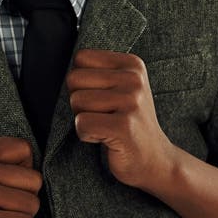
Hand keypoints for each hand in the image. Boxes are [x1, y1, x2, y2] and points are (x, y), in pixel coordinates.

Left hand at [66, 48, 174, 189]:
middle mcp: (133, 79)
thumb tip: (62, 63)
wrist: (155, 159)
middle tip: (103, 115)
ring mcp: (131, 102)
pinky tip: (107, 140)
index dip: (82, 81)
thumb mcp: (120, 87)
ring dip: (84, 120)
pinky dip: (87, 135)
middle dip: (80, 101)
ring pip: (76, 101)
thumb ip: (97, 71)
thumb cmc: (128, 121)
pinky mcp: (124, 126)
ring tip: (106, 127)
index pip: (81, 58)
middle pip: (74, 79)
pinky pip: (82, 124)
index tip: (103, 97)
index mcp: (132, 64)